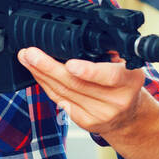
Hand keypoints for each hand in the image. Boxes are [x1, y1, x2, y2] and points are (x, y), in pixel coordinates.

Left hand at [17, 47, 145, 135]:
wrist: (131, 117)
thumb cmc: (124, 84)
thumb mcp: (125, 66)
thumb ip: (108, 54)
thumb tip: (79, 36)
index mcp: (129, 81)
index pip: (109, 76)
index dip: (88, 71)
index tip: (70, 64)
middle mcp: (116, 100)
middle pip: (76, 84)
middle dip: (48, 67)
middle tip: (30, 54)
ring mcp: (100, 114)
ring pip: (63, 92)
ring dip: (41, 74)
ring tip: (27, 59)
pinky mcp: (86, 122)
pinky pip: (60, 100)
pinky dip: (46, 85)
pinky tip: (37, 74)